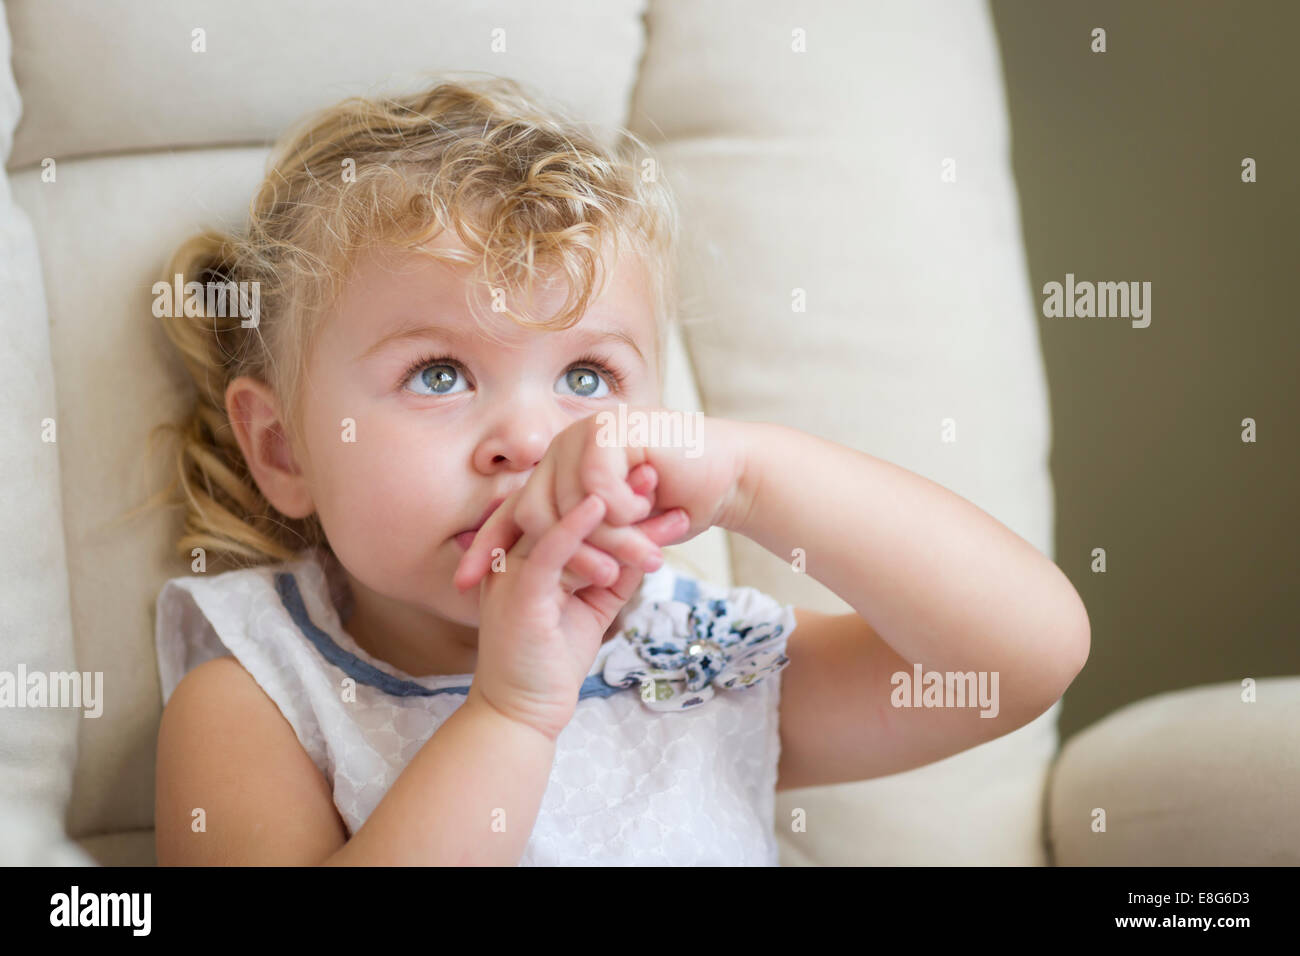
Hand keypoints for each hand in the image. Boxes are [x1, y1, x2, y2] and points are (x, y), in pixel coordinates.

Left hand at [454, 410, 747, 592]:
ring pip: (564, 508)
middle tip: (610, 582)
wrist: (728, 475)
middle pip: (532, 516)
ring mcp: (582, 434)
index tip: (467, 589)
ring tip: (646, 557)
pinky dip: (623, 511)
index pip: (509, 514)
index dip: (486, 549)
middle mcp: (560, 451)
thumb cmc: (678, 504)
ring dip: (608, 542)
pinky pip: (595, 490)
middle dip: (572, 558)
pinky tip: (650, 508)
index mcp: (556, 473)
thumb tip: (538, 577)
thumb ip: (581, 545)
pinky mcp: (608, 428)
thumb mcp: (620, 535)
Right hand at [468, 483, 684, 739]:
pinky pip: (547, 550)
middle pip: (570, 511)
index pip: (573, 512)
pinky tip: (601, 505)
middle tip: (659, 474)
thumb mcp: (595, 603)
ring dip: (614, 510)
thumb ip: (616, 569)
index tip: (653, 479)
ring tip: (655, 496)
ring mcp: (512, 570)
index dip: (612, 492)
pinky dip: (573, 526)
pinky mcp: (518, 591)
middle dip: (617, 492)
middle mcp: (514, 553)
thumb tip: (650, 538)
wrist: (525, 712)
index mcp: (528, 552)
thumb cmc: (553, 660)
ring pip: (565, 527)